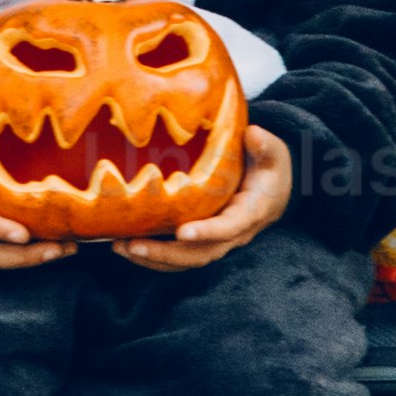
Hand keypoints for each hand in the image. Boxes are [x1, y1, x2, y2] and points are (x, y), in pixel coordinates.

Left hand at [118, 125, 297, 270]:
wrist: (275, 191)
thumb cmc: (270, 169)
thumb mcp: (274, 154)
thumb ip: (265, 145)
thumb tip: (253, 134)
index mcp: (250, 213)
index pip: (228, 228)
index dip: (206, 232)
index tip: (181, 232)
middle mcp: (232, 234)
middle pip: (199, 254)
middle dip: (166, 254)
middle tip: (133, 245)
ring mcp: (216, 241)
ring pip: (185, 261)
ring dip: (153, 259)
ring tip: (120, 248)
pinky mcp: (202, 241)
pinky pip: (178, 257)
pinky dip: (152, 257)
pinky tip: (125, 247)